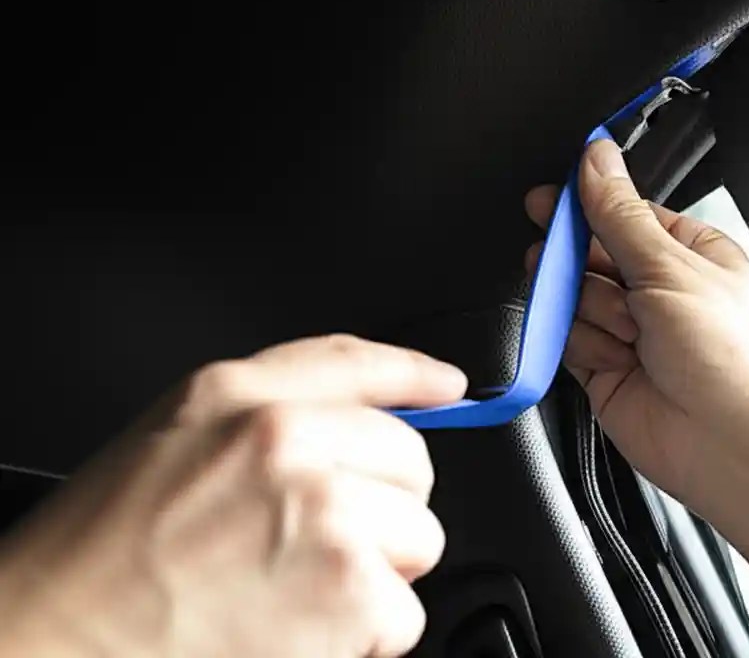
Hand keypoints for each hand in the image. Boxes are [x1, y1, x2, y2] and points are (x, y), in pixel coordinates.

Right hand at [0, 335, 463, 657]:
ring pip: (420, 540)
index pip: (361, 365)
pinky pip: (405, 613)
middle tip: (307, 544)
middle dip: (380, 509)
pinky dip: (364, 638)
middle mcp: (288, 443)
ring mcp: (327, 516)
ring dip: (376, 576)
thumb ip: (277, 403)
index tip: (450, 386)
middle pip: (412, 463)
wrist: (51, 644)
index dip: (415, 377)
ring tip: (293, 591)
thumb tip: (387, 397)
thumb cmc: (101, 556)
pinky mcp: (350, 593)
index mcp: (241, 400)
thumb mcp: (176, 437)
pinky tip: (296, 632)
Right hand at [524, 140, 748, 515]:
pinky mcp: (606, 370)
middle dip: (580, 262)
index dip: (586, 205)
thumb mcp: (672, 265)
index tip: (550, 199)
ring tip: (627, 331)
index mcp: (691, 253)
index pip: (624, 212)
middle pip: (591, 254)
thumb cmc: (732, 358)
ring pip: (575, 297)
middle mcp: (661, 290)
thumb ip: (620, 213)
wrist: (728, 443)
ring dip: (591, 309)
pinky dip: (581, 343)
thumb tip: (597, 159)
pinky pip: (568, 339)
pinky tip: (612, 355)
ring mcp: (633, 332)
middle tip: (561, 258)